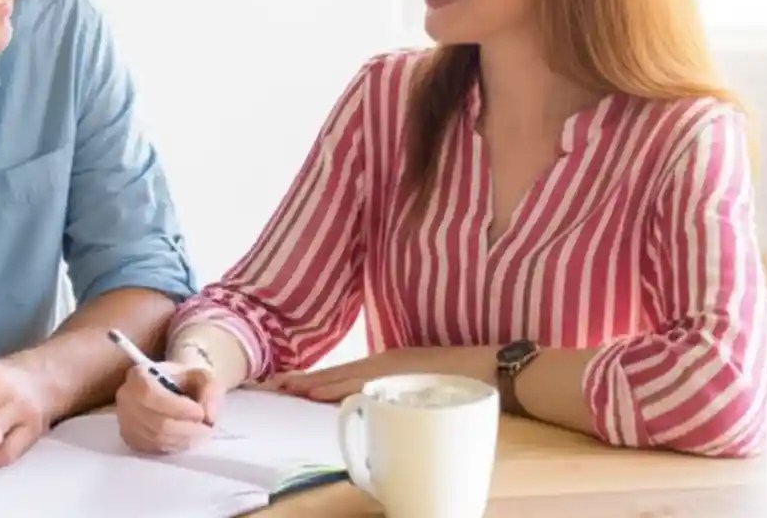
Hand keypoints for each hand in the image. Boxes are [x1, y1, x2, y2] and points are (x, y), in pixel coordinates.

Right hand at [115, 362, 224, 454]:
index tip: (200, 413)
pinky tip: (186, 438)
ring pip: (156, 438)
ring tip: (200, 432)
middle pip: (155, 422)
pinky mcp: (131, 439)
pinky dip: (175, 446)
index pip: (149, 394)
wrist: (173, 391)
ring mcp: (125, 421)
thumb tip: (208, 416)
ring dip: (183, 439)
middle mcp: (125, 397)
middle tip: (206, 427)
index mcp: (139, 375)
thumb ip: (211, 390)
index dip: (176, 408)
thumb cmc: (185, 382)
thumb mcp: (202, 376)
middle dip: (186, 428)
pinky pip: (153, 448)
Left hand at [276, 347, 494, 401]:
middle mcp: (383, 364)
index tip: (287, 382)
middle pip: (336, 373)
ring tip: (286, 387)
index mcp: (386, 364)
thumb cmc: (462, 373)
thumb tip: (378, 403)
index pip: (342, 373)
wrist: (494, 367)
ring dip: (313, 384)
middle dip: (304, 380)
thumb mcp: (421, 379)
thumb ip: (398, 388)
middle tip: (273, 384)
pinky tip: (318, 392)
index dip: (314, 379)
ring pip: (343, 378)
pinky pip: (363, 386)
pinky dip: (337, 388)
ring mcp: (391, 371)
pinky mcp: (402, 378)